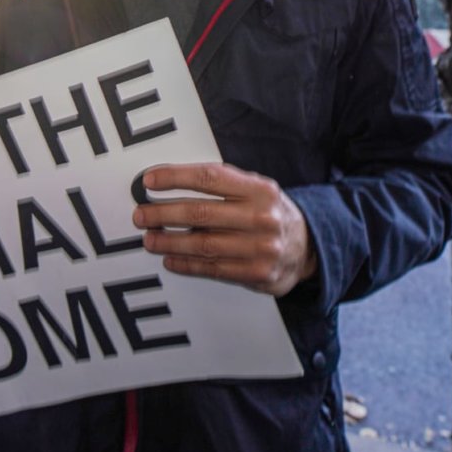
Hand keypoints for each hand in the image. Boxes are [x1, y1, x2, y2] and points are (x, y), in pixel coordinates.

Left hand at [133, 162, 316, 296]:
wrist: (310, 247)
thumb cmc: (271, 214)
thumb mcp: (257, 189)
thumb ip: (223, 185)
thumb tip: (171, 182)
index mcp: (259, 189)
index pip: (208, 177)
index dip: (175, 177)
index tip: (149, 180)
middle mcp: (261, 217)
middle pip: (200, 213)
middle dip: (163, 214)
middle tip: (141, 215)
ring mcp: (261, 248)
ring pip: (203, 245)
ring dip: (169, 242)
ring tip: (149, 239)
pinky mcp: (257, 274)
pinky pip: (213, 269)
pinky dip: (186, 265)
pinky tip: (170, 260)